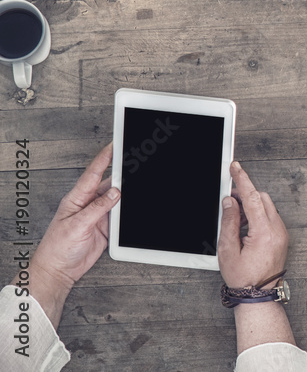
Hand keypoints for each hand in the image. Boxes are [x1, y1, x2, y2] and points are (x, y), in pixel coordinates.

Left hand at [27, 144, 120, 328]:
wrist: (59, 270)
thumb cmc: (57, 248)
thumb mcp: (76, 225)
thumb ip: (97, 208)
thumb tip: (115, 193)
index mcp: (76, 198)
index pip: (92, 173)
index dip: (104, 158)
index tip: (115, 145)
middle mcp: (88, 204)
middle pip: (109, 184)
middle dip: (122, 173)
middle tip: (134, 161)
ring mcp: (98, 215)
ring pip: (118, 199)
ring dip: (127, 194)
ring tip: (139, 185)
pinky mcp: (106, 227)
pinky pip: (122, 215)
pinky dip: (129, 211)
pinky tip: (135, 208)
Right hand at [218, 161, 288, 288]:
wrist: (259, 294)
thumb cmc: (243, 277)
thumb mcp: (227, 249)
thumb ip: (229, 222)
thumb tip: (230, 201)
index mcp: (263, 232)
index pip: (252, 197)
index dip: (242, 180)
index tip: (235, 167)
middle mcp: (277, 230)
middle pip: (262, 199)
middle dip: (246, 195)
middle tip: (230, 201)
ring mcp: (282, 233)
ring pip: (267, 207)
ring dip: (252, 207)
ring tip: (237, 222)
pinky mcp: (282, 237)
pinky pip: (271, 217)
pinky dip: (258, 216)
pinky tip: (246, 229)